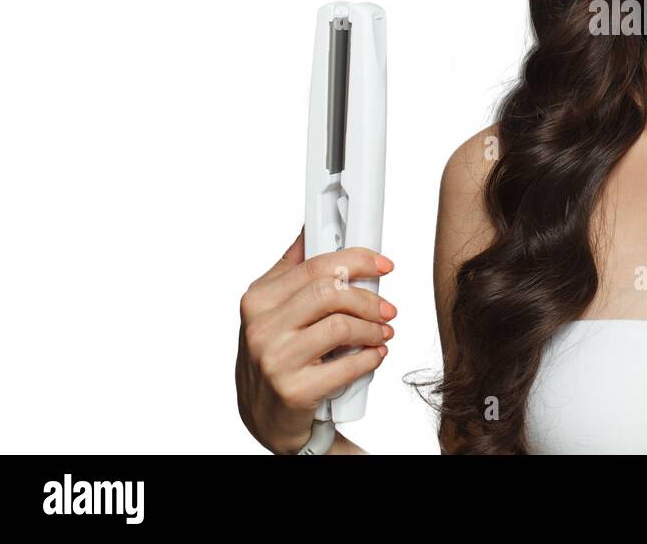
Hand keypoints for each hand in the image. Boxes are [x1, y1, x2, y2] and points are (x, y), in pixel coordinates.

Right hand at [236, 226, 395, 452]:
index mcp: (258, 299)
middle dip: (368, 298)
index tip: (383, 264)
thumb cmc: (275, 357)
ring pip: (341, 325)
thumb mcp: (272, 310)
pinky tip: (374, 355)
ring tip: (382, 333)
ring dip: (373, 328)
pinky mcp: (294, 390)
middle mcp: (262, 327)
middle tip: (388, 308)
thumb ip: (292, 270)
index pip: (315, 265)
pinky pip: (348, 365)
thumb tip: (311, 229)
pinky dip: (371, 357)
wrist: (266, 417)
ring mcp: (275, 360)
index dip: (357, 260)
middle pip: (330, 292)